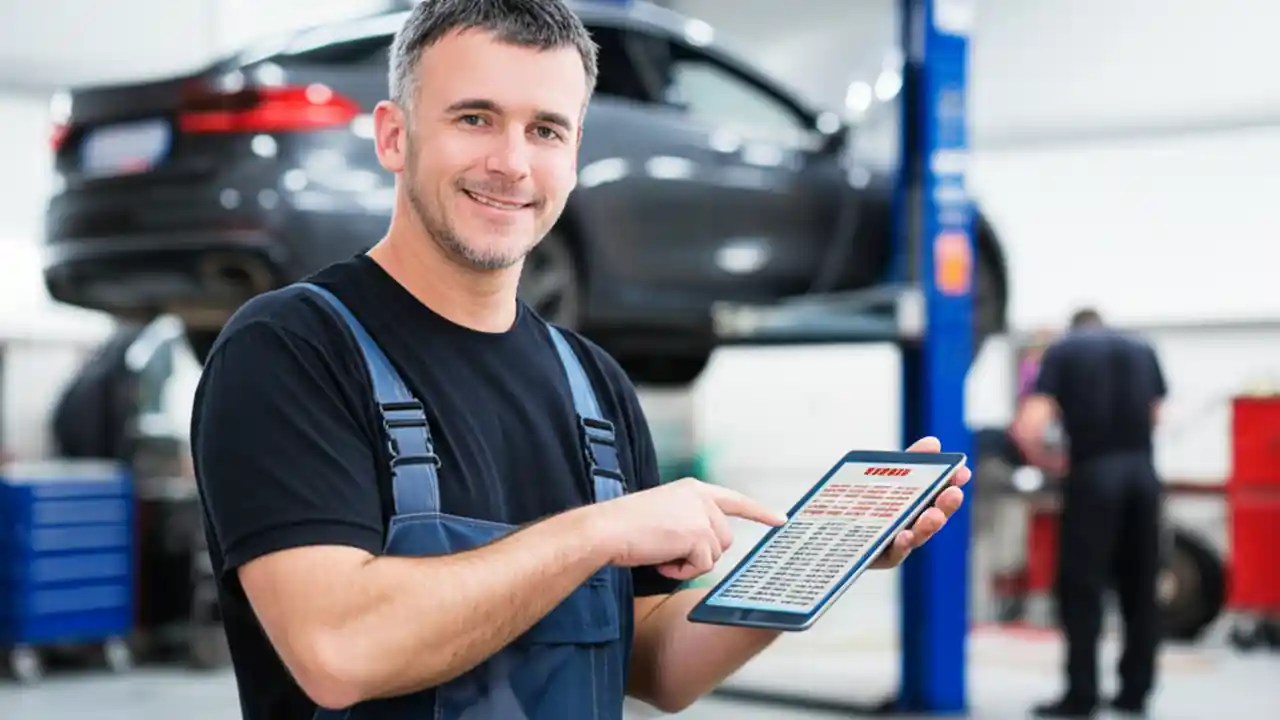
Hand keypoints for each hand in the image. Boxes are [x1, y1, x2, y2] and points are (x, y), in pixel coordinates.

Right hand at [591, 478, 786, 581]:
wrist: (608, 529)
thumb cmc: (626, 525)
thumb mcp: (664, 513)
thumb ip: (689, 521)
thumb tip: (706, 547)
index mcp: (693, 489)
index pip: (735, 499)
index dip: (759, 512)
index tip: (781, 520)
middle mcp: (701, 498)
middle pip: (724, 538)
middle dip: (703, 553)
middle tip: (671, 554)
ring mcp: (702, 516)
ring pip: (715, 554)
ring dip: (690, 563)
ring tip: (662, 555)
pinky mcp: (698, 535)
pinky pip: (702, 566)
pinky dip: (682, 571)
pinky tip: (662, 561)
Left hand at [870, 436, 970, 568]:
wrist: (823, 527)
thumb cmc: (860, 499)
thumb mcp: (881, 476)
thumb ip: (908, 462)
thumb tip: (933, 443)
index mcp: (915, 505)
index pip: (939, 494)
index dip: (952, 483)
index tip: (962, 472)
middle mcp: (911, 525)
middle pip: (933, 518)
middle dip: (945, 505)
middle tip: (954, 494)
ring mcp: (896, 544)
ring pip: (917, 537)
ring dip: (928, 527)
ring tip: (933, 516)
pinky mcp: (878, 559)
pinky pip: (893, 554)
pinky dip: (901, 546)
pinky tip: (904, 536)